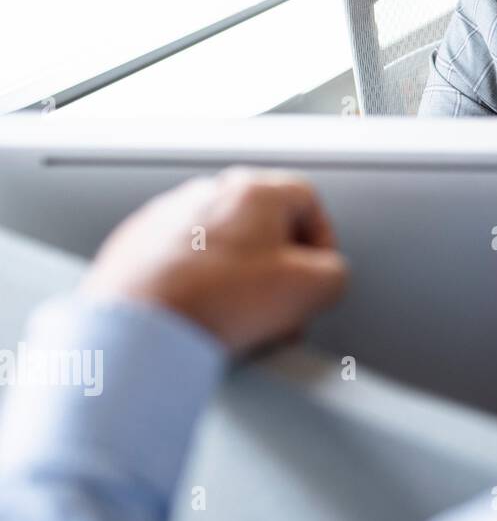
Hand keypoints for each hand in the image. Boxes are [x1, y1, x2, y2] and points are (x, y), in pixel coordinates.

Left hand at [82, 168, 349, 353]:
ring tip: (241, 318)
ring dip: (240, 277)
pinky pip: (183, 260)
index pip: (309, 200)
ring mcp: (167, 216)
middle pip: (264, 224)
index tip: (318, 273)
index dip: (323, 242)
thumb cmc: (216, 303)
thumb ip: (336, 272)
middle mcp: (208, 193)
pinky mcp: (136, 245)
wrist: (138, 329)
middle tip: (283, 302)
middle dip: (280, 267)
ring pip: (223, 243)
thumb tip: (329, 275)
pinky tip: (202, 316)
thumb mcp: (313, 290)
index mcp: (254, 191)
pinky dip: (198, 284)